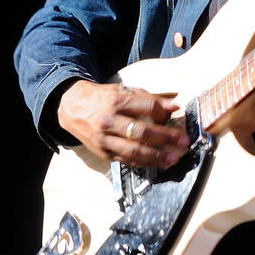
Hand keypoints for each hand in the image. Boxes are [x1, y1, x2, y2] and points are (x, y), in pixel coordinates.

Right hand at [57, 80, 189, 168]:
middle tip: (184, 141)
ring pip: (133, 151)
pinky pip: (125, 160)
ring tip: (173, 159)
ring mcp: (104, 139)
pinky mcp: (102, 153)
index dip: (162, 110)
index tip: (177, 111)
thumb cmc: (102, 98)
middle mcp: (109, 121)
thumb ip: (146, 98)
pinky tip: (157, 163)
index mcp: (116, 101)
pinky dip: (143, 163)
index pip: (145, 106)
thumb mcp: (122, 90)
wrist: (71, 107)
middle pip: (141, 132)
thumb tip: (172, 106)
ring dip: (156, 157)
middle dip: (166, 138)